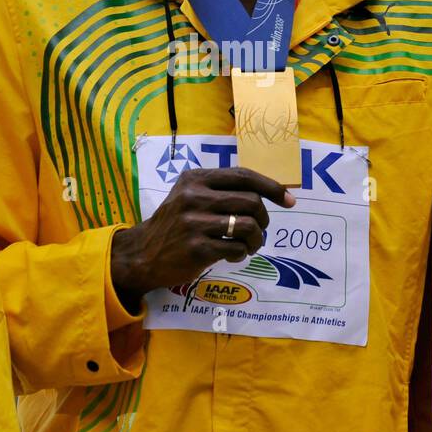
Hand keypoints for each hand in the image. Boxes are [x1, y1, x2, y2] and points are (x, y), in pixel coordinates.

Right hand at [111, 167, 294, 305]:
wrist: (142, 254)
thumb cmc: (175, 224)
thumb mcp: (189, 195)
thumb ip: (220, 189)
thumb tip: (267, 193)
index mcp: (196, 179)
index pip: (244, 176)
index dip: (271, 187)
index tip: (289, 200)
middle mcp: (194, 197)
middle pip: (251, 202)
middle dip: (263, 219)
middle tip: (258, 231)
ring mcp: (194, 223)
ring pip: (248, 226)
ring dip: (256, 239)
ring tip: (248, 246)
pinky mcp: (197, 248)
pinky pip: (236, 249)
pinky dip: (241, 254)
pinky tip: (232, 255)